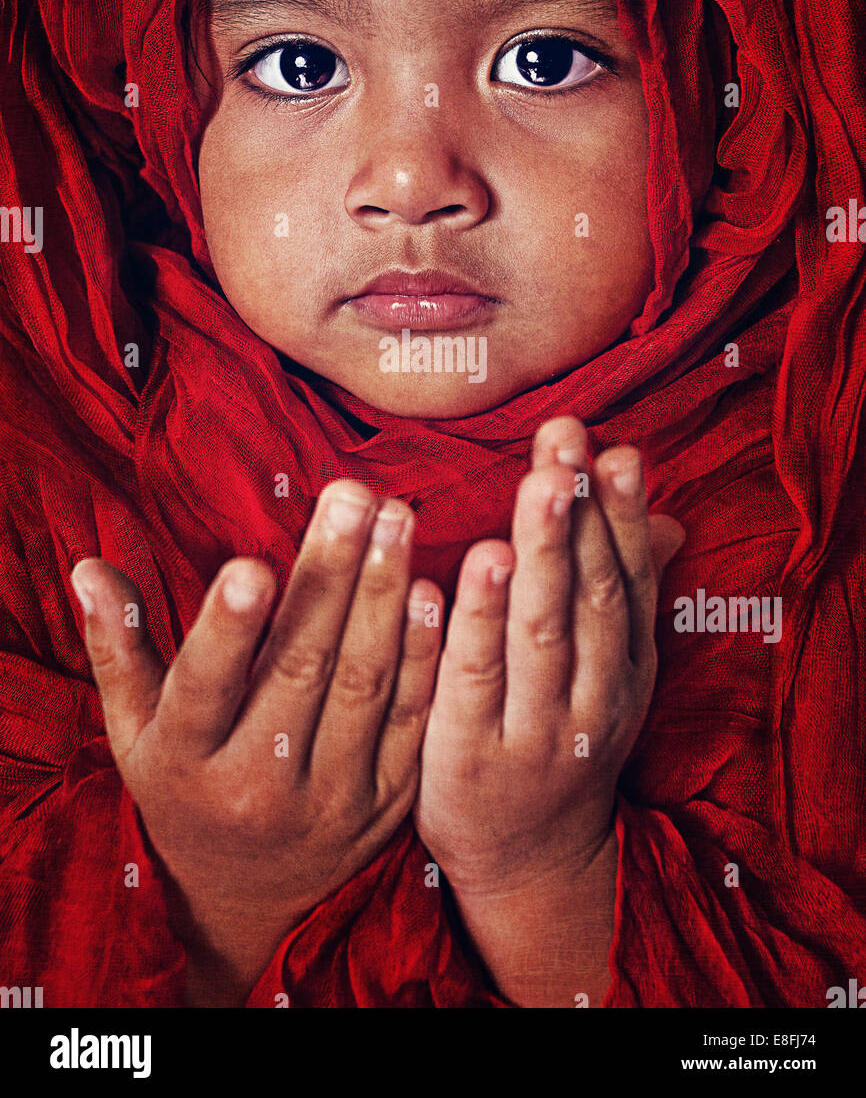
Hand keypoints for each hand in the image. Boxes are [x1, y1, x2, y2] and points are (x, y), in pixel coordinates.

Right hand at [71, 481, 443, 1003]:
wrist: (248, 901)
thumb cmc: (184, 790)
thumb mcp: (135, 734)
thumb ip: (118, 648)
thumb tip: (88, 569)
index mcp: (188, 759)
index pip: (206, 686)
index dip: (229, 628)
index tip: (251, 564)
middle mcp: (260, 783)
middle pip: (300, 669)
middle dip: (331, 576)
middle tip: (355, 496)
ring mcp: (331, 798)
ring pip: (364, 686)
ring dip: (384, 597)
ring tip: (397, 518)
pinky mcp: (387, 804)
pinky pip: (410, 722)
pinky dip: (424, 657)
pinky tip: (432, 591)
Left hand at [414, 415, 683, 896]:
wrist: (532, 861)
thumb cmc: (565, 737)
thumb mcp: (614, 673)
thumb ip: (628, 592)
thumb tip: (668, 515)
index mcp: (625, 666)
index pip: (628, 579)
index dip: (621, 514)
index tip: (612, 449)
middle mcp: (592, 695)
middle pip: (588, 595)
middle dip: (578, 515)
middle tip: (565, 447)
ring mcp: (534, 727)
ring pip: (540, 632)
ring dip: (541, 556)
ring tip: (536, 489)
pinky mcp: (470, 753)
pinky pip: (473, 680)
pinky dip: (474, 622)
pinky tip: (469, 568)